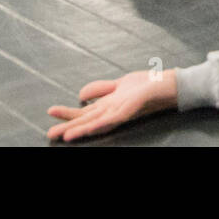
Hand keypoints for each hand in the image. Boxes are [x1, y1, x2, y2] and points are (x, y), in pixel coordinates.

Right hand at [46, 69, 178, 140]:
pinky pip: (112, 118)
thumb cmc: (147, 85)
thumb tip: (79, 95)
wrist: (169, 85)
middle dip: (67, 126)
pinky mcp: (130, 109)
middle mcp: (113, 111)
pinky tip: (88, 127)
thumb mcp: (119, 84)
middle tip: (49, 132)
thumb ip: (100, 89)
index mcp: (109, 105)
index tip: (50, 113)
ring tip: (63, 135)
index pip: (85, 112)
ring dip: (80, 129)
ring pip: (96, 121)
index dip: (68, 114)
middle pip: (87, 119)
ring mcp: (121, 111)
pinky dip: (99, 123)